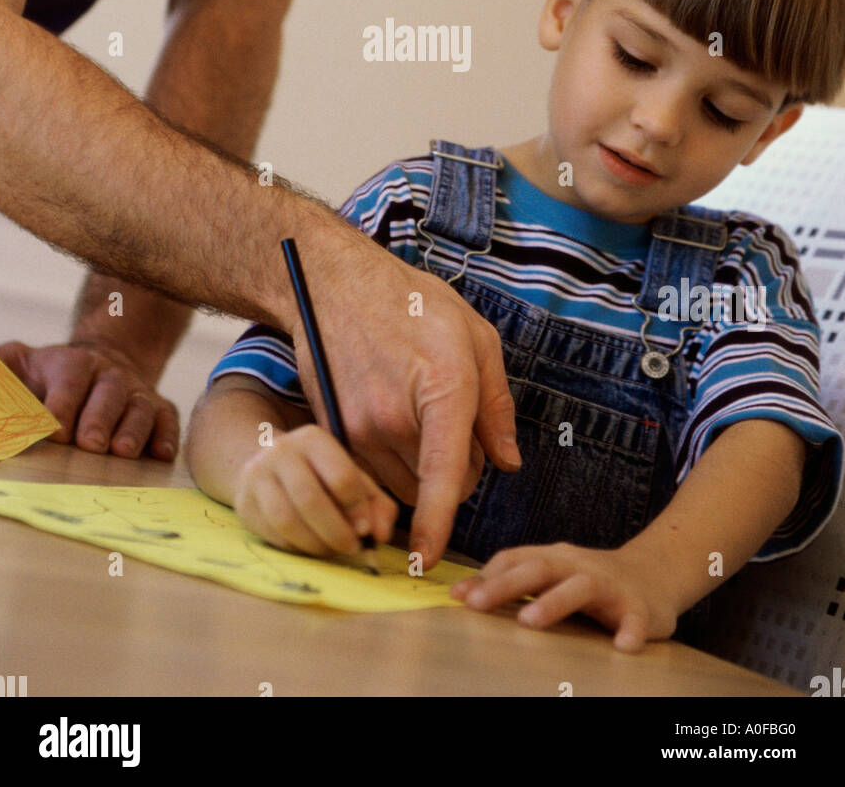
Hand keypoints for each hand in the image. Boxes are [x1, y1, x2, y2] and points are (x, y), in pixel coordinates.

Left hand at [0, 339, 179, 460]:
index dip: (62, 403)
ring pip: (140, 406)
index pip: (69, 377)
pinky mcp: (157, 407)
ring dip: (133, 429)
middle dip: (99, 418)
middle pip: (109, 390)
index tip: (52, 430)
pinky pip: (167, 418)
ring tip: (122, 452)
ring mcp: (135, 391)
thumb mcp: (15, 363)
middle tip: (89, 444)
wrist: (96, 363)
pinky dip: (167, 435)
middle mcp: (108, 373)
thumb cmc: (44, 377)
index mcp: (72, 362)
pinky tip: (162, 454)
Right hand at [233, 424, 398, 555]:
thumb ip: (377, 505)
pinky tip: (311, 546)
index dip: (358, 509)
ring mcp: (257, 476)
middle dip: (336, 532)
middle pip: (310, 499)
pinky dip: (297, 548)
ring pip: (287, 520)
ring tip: (332, 550)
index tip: (366, 529)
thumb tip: (379, 536)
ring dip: (315, 544)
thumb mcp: (352, 478)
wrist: (266, 464)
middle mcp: (281, 451)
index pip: (340, 477)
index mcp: (313, 438)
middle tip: (352, 548)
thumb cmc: (321, 475)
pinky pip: (273, 534)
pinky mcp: (245, 504)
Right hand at [293, 213, 520, 568]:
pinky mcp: (337, 431)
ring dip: (422, 469)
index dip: (439, 522)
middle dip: (456, 471)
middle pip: (437, 485)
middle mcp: (396, 415)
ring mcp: (360, 425)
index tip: (430, 559)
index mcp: (443, 387)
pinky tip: (392, 416)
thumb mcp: (476, 337)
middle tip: (453, 422)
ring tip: (420, 412)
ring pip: (405, 484)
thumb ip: (497, 405)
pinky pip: (374, 472)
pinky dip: (391, 462)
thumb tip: (508, 462)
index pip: (444, 473)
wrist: (335, 286)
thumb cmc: (412, 304)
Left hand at [450, 542, 680, 651]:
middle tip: (476, 605)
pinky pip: (635, 620)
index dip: (486, 576)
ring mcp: (609, 585)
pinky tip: (621, 647)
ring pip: (580, 588)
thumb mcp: (551, 574)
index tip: (457, 597)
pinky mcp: (639, 608)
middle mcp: (578, 566)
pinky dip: (629, 632)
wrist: (654, 575)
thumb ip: (511, 582)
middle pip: (539, 569)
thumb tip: (458, 593)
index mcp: (554, 558)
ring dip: (554, 603)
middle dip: (505, 586)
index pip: (515, 559)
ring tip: (529, 622)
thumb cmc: (587, 579)